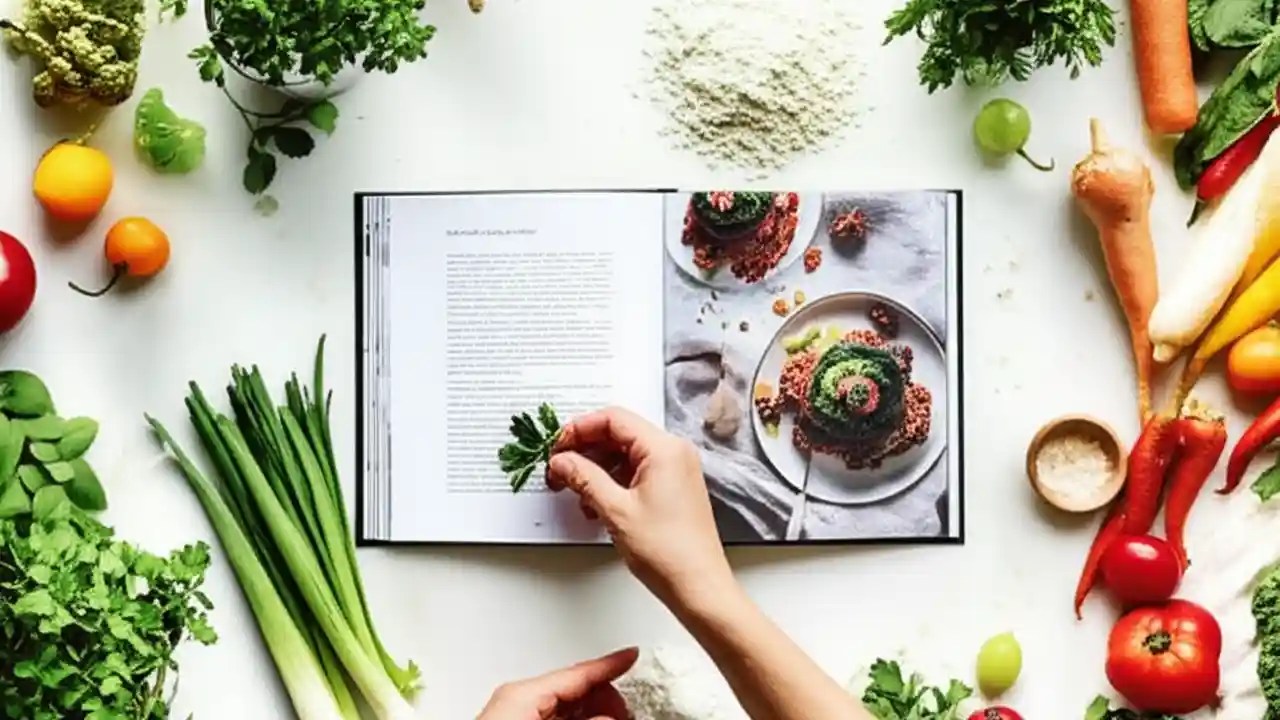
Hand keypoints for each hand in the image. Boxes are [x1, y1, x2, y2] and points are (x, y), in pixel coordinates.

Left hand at [476, 648, 636, 719]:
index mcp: (523, 694)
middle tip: (626, 716)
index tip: (631, 657)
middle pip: (574, 689)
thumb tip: (609, 717)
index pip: (577, 672)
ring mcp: (515, 718)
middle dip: (604, 701)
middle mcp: (518, 701)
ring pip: (566, 709)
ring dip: (592, 716)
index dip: (609, 665)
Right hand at [546, 406, 734, 609]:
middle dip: (586, 450)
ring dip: (597, 469)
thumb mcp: (615, 510)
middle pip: (619, 434)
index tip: (558, 446)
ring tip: (576, 491)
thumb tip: (562, 462)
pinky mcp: (673, 489)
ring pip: (625, 455)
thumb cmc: (669, 552)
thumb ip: (584, 478)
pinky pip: (636, 473)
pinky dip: (613, 482)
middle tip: (560, 468)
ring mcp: (676, 471)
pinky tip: (597, 504)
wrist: (698, 586)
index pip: (613, 419)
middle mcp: (674, 453)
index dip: (579, 429)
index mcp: (664, 449)